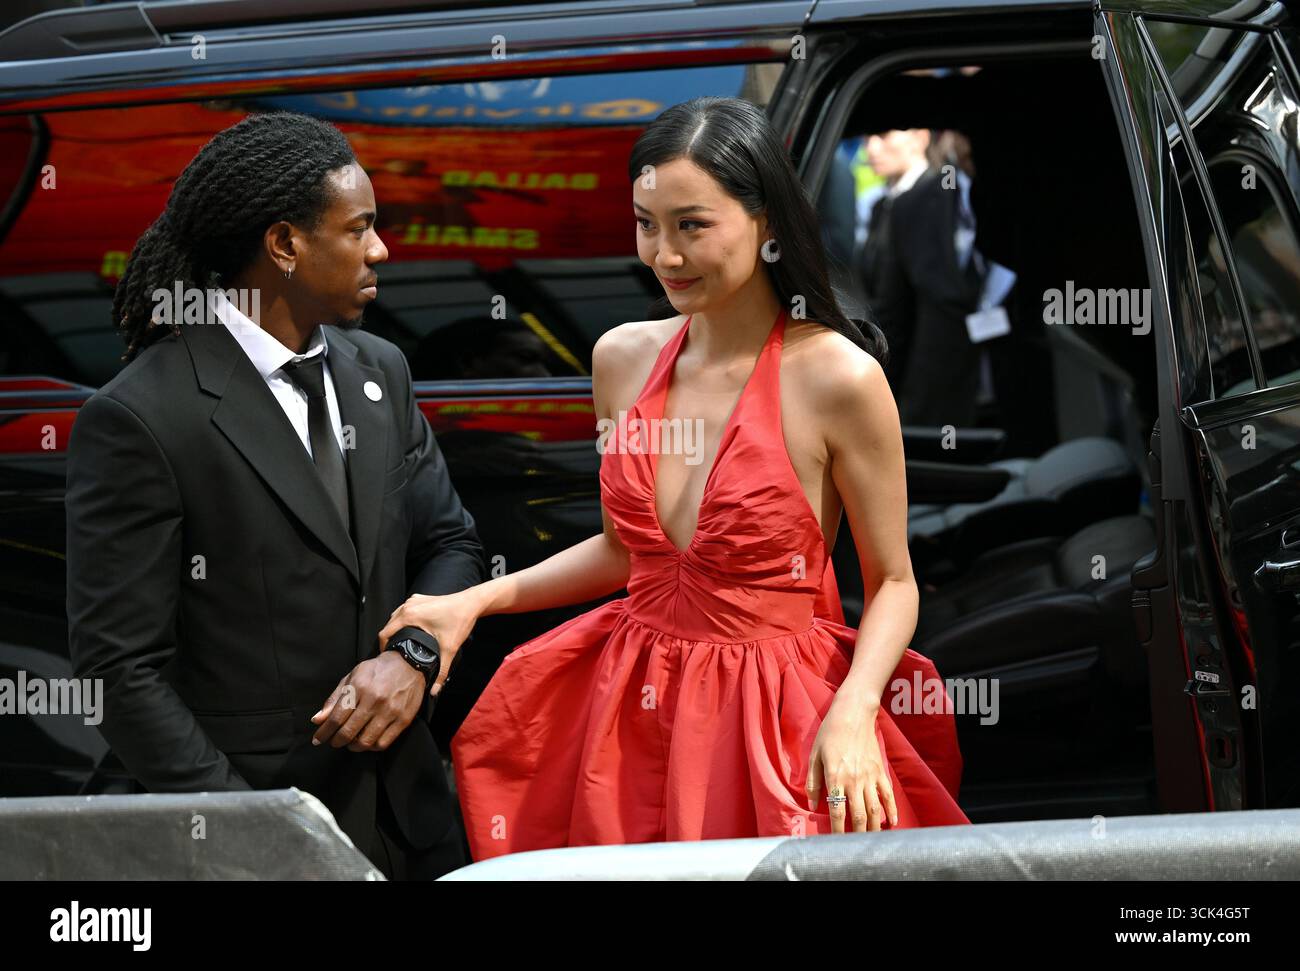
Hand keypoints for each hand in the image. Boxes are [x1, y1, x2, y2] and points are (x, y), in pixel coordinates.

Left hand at [309, 651, 424, 751]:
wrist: (410, 663)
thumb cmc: (378, 670)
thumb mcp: (353, 676)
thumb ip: (335, 698)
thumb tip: (318, 719)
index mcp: (359, 687)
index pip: (336, 718)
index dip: (324, 732)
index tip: (317, 739)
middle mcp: (374, 700)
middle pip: (348, 732)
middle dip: (336, 741)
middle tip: (334, 742)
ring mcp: (390, 711)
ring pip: (365, 741)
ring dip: (353, 746)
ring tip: (351, 742)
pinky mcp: (403, 720)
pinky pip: (383, 743)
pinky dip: (371, 747)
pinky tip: (368, 741)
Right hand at [378, 589, 481, 697]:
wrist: (472, 603)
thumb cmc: (460, 620)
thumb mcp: (449, 649)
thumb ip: (441, 672)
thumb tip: (434, 690)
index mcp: (409, 615)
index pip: (384, 633)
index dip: (382, 647)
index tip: (387, 657)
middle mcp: (409, 606)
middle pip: (388, 625)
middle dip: (388, 639)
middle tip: (394, 653)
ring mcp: (414, 600)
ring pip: (395, 616)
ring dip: (395, 629)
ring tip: (399, 643)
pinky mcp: (420, 599)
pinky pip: (405, 610)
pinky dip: (403, 619)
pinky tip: (410, 630)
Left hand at [805, 698, 897, 832]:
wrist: (853, 714)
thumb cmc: (830, 732)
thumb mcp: (814, 755)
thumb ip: (812, 781)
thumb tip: (811, 803)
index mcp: (836, 777)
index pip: (837, 811)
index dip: (836, 830)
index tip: (835, 842)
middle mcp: (855, 780)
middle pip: (858, 816)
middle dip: (856, 835)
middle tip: (853, 846)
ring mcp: (870, 776)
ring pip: (874, 810)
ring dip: (873, 828)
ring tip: (870, 841)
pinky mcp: (880, 771)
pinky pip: (888, 795)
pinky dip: (891, 811)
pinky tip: (890, 824)